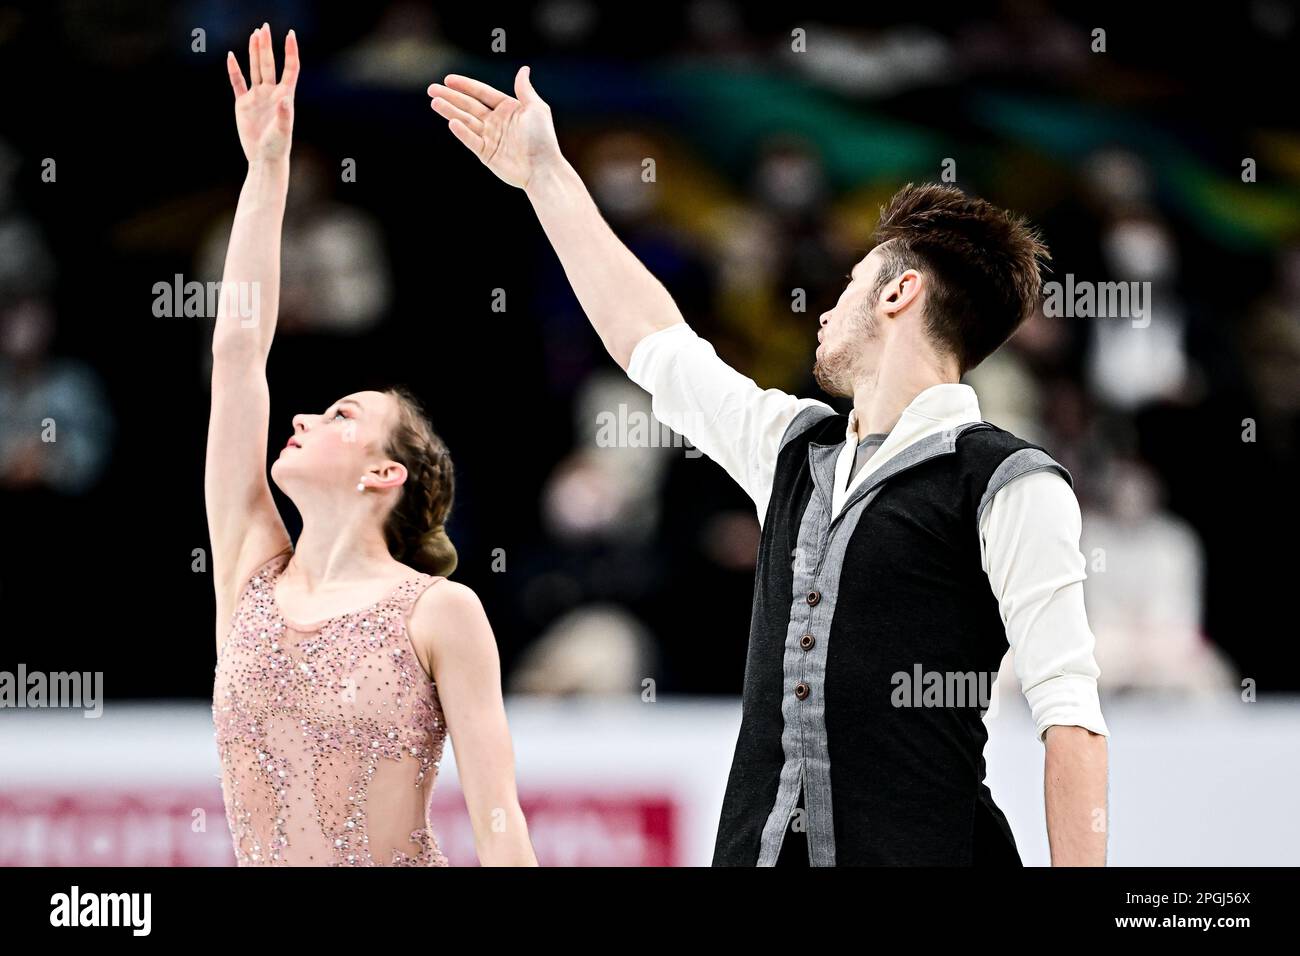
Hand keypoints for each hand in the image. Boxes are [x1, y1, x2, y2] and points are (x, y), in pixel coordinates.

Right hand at [227, 24, 298, 163]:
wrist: (264, 158)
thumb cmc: (278, 147)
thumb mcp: (283, 131)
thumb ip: (284, 115)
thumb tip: (285, 99)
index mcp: (284, 96)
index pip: (290, 68)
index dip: (290, 51)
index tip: (290, 34)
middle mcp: (271, 93)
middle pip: (269, 64)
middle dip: (266, 46)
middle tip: (264, 27)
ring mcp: (257, 97)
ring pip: (255, 69)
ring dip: (254, 52)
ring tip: (254, 34)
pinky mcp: (243, 103)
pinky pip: (237, 83)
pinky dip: (234, 70)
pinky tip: (231, 56)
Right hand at [428, 66, 560, 188]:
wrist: (543, 169)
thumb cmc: (543, 138)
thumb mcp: (536, 108)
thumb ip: (524, 89)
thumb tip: (523, 69)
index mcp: (508, 108)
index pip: (482, 93)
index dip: (465, 86)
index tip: (448, 79)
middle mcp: (497, 121)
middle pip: (469, 106)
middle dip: (450, 97)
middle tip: (431, 89)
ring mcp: (490, 137)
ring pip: (466, 121)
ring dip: (450, 112)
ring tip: (434, 102)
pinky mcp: (486, 154)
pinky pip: (471, 140)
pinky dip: (462, 132)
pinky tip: (451, 122)